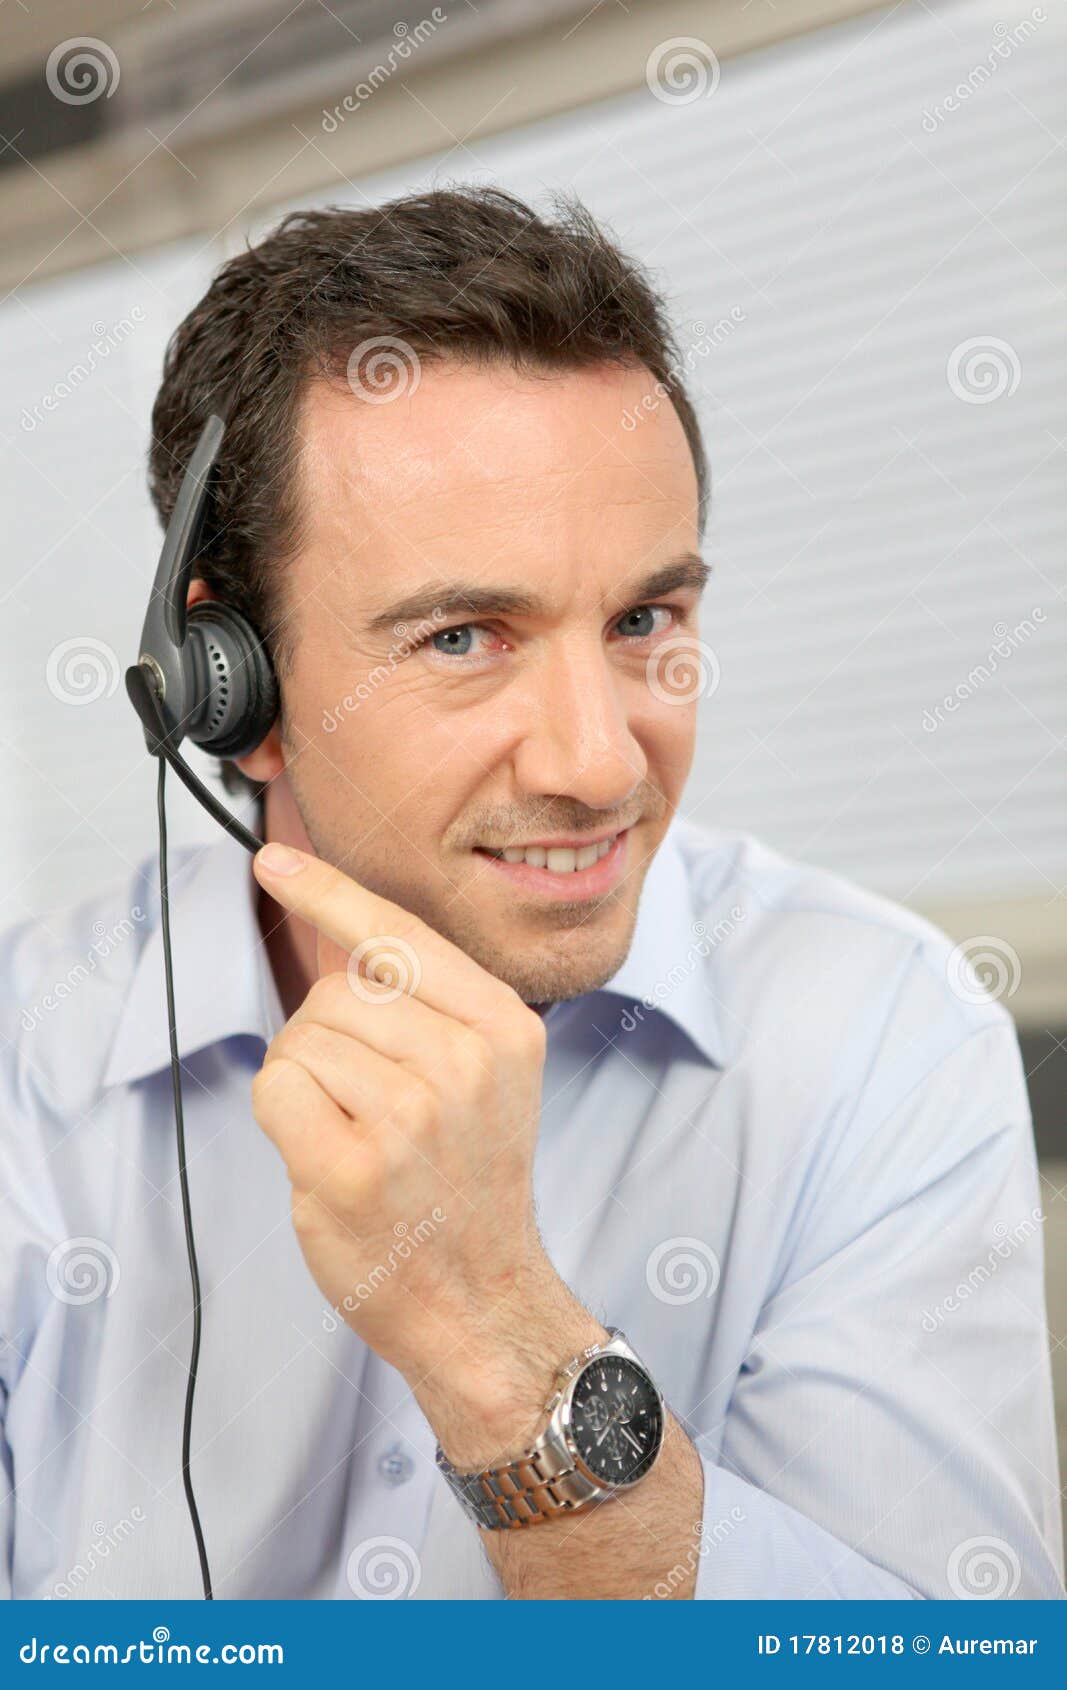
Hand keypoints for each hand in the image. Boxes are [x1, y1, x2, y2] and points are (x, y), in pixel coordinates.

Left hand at [250, 842, 604, 1465]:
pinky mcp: (354, 1168)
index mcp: (504, 1027)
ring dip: (305, 1082)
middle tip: (369, 1105)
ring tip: (357, 1137)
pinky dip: (282, 1119)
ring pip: (301, 1038)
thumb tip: (335, 926)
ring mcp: (411, 1116)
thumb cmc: (468, 1183)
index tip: (274, 858)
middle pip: (337, 990)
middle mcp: (466, 1062)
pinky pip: (276, 1089)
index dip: (329, 892)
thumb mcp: (483, 1074)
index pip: (397, 936)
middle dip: (327, 1036)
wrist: (481, 1299)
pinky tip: (329, 1160)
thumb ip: (422, 1001)